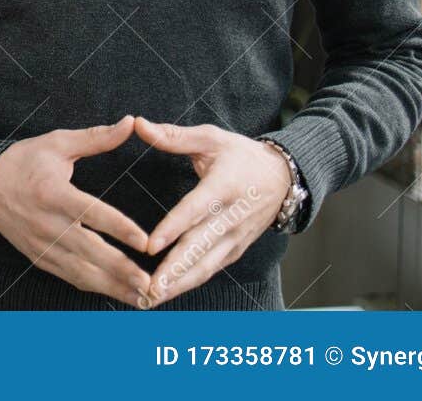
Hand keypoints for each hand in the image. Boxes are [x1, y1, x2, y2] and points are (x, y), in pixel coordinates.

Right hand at [0, 114, 153, 307]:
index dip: (119, 228)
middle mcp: (47, 223)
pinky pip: (69, 277)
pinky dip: (95, 286)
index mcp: (53, 193)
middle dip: (120, 269)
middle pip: (88, 251)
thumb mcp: (57, 143)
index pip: (90, 213)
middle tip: (150, 283)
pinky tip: (118, 293)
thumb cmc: (24, 161)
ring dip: (112, 286)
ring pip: (81, 271)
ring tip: (143, 298)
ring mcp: (41, 244)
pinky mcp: (38, 257)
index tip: (145, 242)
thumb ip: (96, 138)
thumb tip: (130, 123)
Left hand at [133, 117, 291, 306]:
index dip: (174, 228)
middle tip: (149, 287)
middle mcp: (232, 216)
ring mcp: (236, 237)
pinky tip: (169, 292)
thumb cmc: (241, 155)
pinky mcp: (236, 249)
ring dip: (179, 283)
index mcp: (225, 186)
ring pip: (206, 265)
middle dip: (174, 269)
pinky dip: (191, 282)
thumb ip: (173, 136)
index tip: (151, 246)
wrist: (283, 177)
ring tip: (152, 297)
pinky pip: (212, 268)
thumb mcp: (211, 138)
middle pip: (200, 246)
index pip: (196, 210)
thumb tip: (138, 124)